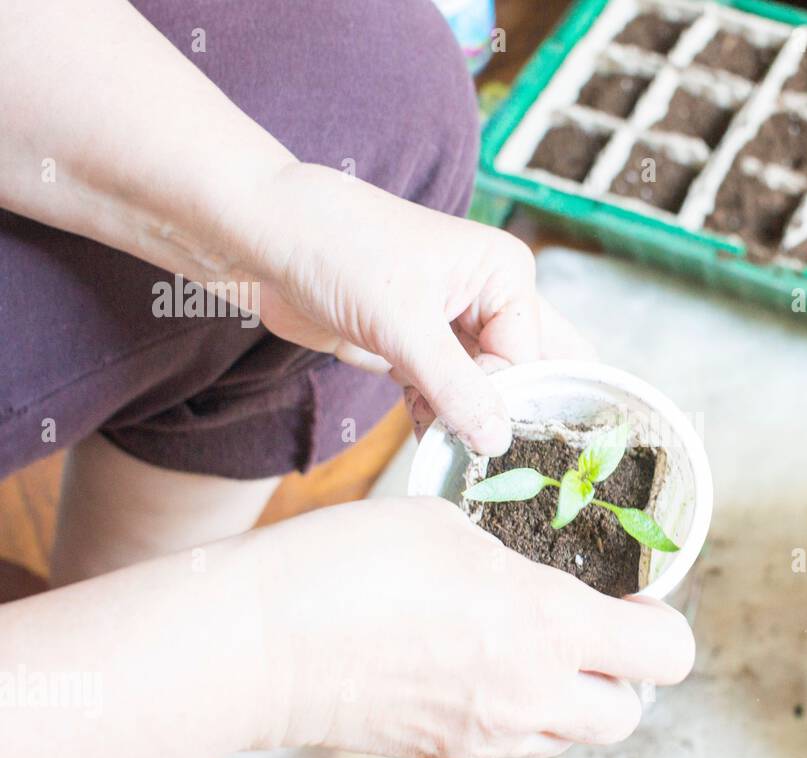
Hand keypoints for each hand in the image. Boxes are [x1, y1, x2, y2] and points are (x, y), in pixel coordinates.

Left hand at [250, 162, 593, 453]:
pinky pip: (446, 398)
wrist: (263, 241)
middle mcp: (489, 298)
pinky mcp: (416, 349)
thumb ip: (457, 387)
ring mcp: (453, 326)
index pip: (530, 358)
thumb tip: (498, 440)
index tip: (476, 432)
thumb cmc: (339, 249)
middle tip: (492, 454)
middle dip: (509, 415)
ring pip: (484, 392)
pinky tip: (426, 435)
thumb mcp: (404, 324)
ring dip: (466, 423)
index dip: (505, 399)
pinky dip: (438, 421)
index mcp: (505, 275)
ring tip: (446, 442)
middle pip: (524, 372)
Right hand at [251, 496, 693, 757]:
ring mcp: (489, 735)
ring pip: (574, 735)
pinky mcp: (447, 755)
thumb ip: (518, 559)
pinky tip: (482, 667)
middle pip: (629, 711)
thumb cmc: (348, 566)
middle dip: (627, 672)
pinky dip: (523, 713)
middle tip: (593, 629)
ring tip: (533, 647)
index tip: (634, 598)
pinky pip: (517, 743)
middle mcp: (531, 693)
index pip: (665, 654)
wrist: (260, 644)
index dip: (662, 624)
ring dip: (575, 697)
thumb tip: (537, 574)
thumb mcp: (451, 527)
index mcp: (546, 625)